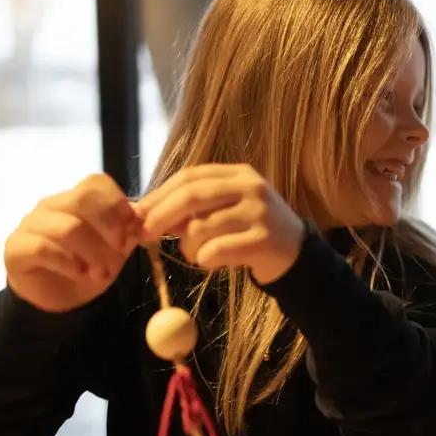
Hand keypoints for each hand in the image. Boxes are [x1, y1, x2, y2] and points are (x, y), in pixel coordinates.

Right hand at [4, 173, 140, 312]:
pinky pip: (41, 248)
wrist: (59, 296)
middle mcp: (52, 205)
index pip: (96, 183)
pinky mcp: (16, 248)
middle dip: (109, 227)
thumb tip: (144, 218)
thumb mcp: (116, 248)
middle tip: (120, 251)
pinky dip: (67, 262)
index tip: (133, 230)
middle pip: (82, 199)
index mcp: (77, 199)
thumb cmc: (89, 265)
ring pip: (67, 227)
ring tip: (101, 273)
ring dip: (92, 253)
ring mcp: (30, 224)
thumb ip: (128, 229)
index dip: (118, 204)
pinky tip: (79, 273)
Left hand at [135, 164, 304, 283]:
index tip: (139, 213)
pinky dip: (205, 260)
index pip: (190, 177)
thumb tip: (143, 213)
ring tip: (196, 254)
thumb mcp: (227, 208)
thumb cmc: (251, 230)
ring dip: (187, 247)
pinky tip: (213, 262)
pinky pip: (216, 251)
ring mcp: (259, 213)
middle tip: (145, 234)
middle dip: (162, 216)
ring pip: (201, 228)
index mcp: (239, 174)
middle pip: (192, 195)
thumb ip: (194, 206)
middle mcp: (251, 188)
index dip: (160, 194)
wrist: (296, 254)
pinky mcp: (263, 241)